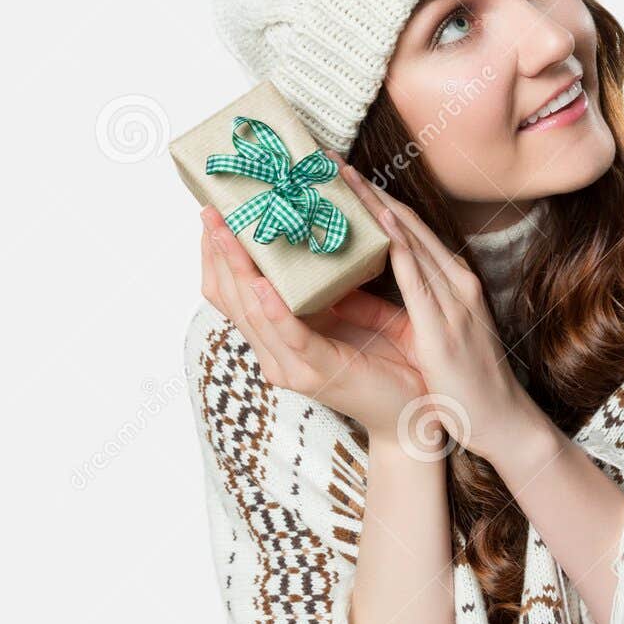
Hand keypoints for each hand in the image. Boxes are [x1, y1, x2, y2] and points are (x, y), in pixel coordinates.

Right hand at [199, 205, 427, 438]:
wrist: (415, 410)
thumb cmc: (387, 361)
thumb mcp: (351, 313)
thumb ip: (327, 287)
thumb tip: (316, 239)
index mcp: (280, 337)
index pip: (232, 294)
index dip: (218, 256)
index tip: (215, 214)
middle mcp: (275, 353)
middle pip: (232, 299)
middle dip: (219, 253)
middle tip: (209, 213)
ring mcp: (293, 366)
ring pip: (252, 312)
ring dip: (238, 270)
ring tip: (225, 235)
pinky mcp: (319, 371)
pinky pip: (291, 336)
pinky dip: (274, 309)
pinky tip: (262, 284)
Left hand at [325, 150, 543, 461]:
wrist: (501, 421)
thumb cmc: (463, 381)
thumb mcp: (432, 332)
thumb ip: (404, 302)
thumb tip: (355, 282)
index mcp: (451, 280)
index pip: (405, 226)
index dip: (371, 195)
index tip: (336, 170)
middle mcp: (455, 280)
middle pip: (404, 221)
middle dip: (364, 188)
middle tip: (324, 157)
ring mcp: (453, 301)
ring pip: (408, 240)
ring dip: (372, 206)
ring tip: (337, 177)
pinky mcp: (444, 328)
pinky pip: (416, 278)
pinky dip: (396, 246)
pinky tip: (375, 224)